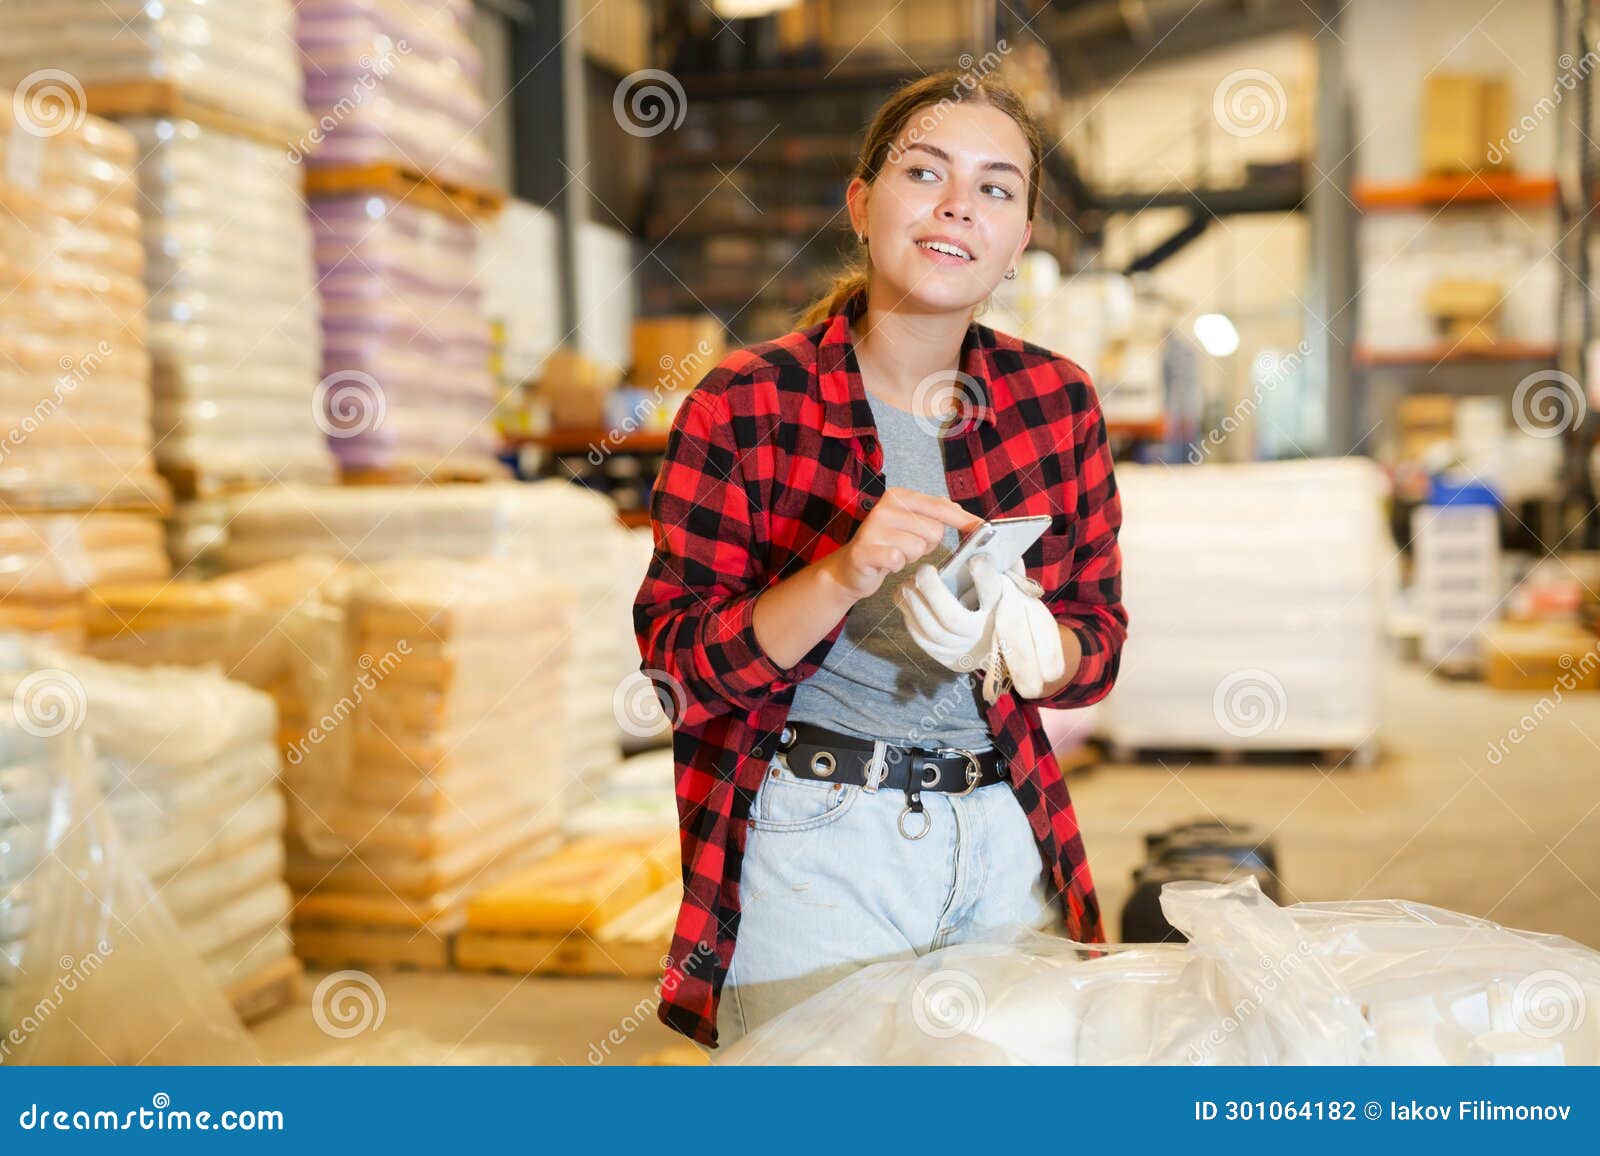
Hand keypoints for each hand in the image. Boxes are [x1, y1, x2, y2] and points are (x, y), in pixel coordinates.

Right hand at [822, 487, 980, 602]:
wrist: (851, 568)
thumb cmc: (886, 544)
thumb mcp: (911, 523)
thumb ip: (933, 512)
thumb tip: (958, 507)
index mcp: (898, 496)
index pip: (939, 507)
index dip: (962, 519)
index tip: (982, 527)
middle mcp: (884, 508)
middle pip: (933, 530)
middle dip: (926, 544)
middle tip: (907, 546)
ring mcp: (872, 529)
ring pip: (918, 548)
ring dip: (911, 557)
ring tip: (895, 554)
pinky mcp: (864, 551)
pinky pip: (898, 560)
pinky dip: (897, 566)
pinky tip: (886, 563)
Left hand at [898, 555, 1065, 701]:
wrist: (996, 644)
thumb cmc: (999, 603)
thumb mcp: (1009, 584)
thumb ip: (1003, 566)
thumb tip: (988, 544)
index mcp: (1003, 613)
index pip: (994, 595)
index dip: (984, 575)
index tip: (975, 558)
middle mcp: (981, 634)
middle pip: (952, 618)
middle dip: (933, 591)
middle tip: (924, 570)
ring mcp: (961, 649)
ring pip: (931, 629)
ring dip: (914, 602)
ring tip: (909, 582)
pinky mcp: (943, 656)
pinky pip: (920, 636)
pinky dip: (910, 614)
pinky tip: (908, 597)